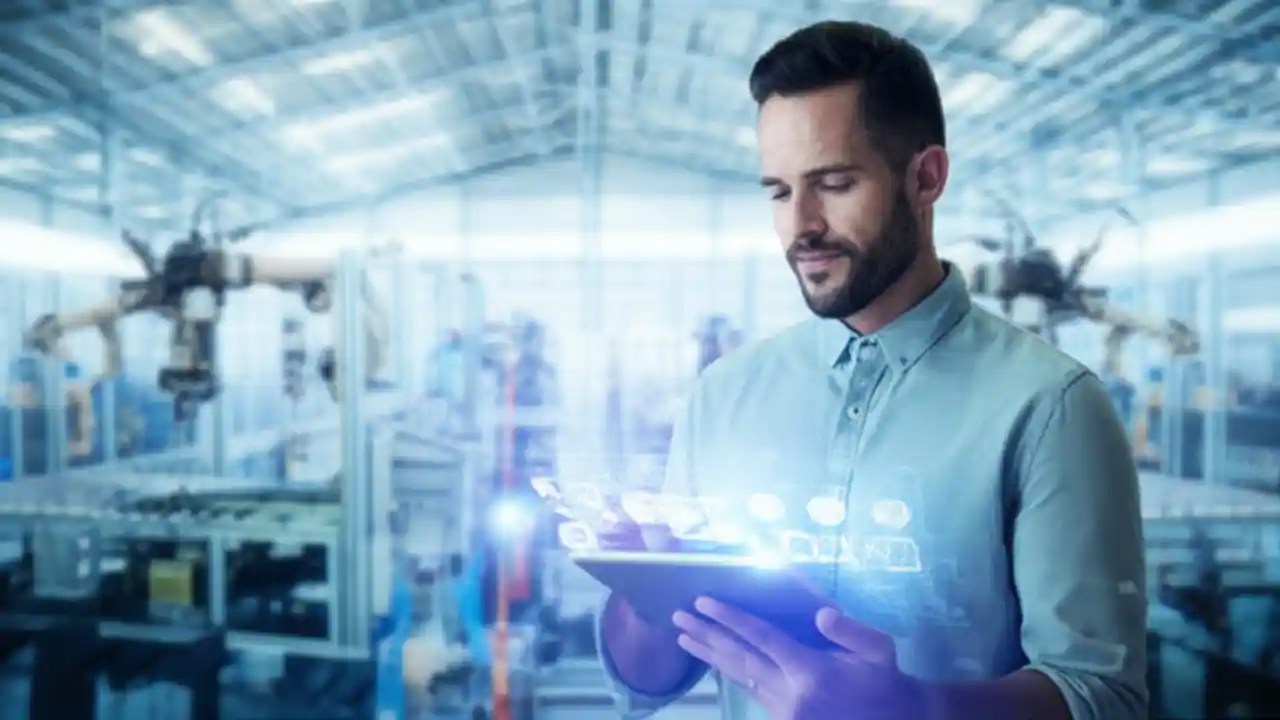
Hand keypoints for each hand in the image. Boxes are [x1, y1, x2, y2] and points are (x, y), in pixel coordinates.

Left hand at [673, 597, 923, 719]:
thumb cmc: (885, 680)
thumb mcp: (879, 649)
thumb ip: (850, 630)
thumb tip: (820, 612)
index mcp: (810, 672)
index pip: (761, 639)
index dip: (731, 618)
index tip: (705, 601)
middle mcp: (789, 692)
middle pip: (739, 658)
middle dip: (706, 634)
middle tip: (678, 615)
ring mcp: (782, 709)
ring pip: (738, 676)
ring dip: (709, 654)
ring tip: (682, 636)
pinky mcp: (782, 717)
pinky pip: (748, 688)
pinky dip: (728, 670)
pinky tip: (712, 657)